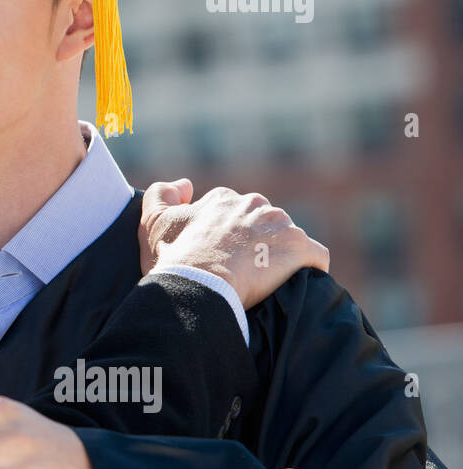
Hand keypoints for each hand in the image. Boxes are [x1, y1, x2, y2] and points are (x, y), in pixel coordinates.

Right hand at [140, 179, 329, 308]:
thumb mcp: (152, 222)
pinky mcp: (301, 248)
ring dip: (280, 257)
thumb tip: (185, 184)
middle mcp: (256, 204)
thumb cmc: (175, 259)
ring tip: (265, 283)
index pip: (235, 213)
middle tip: (243, 272)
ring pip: (288, 240)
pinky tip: (292, 285)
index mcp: (224, 199)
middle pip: (264, 224)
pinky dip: (308, 269)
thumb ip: (162, 194)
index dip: (229, 237)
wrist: (199, 285)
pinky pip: (315, 257)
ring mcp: (281, 225)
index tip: (222, 257)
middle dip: (257, 244)